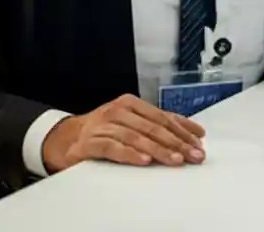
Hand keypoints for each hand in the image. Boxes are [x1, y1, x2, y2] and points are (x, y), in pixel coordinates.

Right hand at [41, 94, 206, 173]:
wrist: (65, 138)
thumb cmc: (105, 130)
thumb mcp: (133, 122)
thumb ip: (160, 125)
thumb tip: (195, 133)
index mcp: (131, 104)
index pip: (163, 117)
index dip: (183, 130)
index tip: (198, 143)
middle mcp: (118, 111)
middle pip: (153, 127)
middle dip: (176, 142)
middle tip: (193, 155)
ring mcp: (103, 125)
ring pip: (136, 137)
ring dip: (158, 150)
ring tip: (175, 160)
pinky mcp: (90, 142)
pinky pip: (113, 147)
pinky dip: (129, 154)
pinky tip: (143, 160)